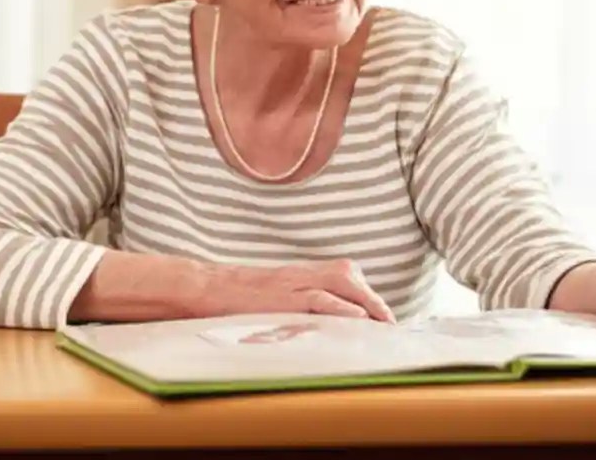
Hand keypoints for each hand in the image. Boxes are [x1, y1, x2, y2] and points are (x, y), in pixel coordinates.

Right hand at [197, 259, 395, 321]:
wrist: (205, 287)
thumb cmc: (236, 297)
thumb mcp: (272, 296)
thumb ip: (296, 302)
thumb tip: (320, 323)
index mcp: (299, 273)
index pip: (343, 274)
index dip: (366, 292)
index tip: (382, 314)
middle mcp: (301, 273)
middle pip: (348, 275)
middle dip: (374, 298)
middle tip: (390, 323)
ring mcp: (292, 283)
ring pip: (341, 281)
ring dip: (366, 300)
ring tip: (382, 322)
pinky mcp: (283, 297)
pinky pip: (318, 298)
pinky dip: (341, 307)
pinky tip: (356, 318)